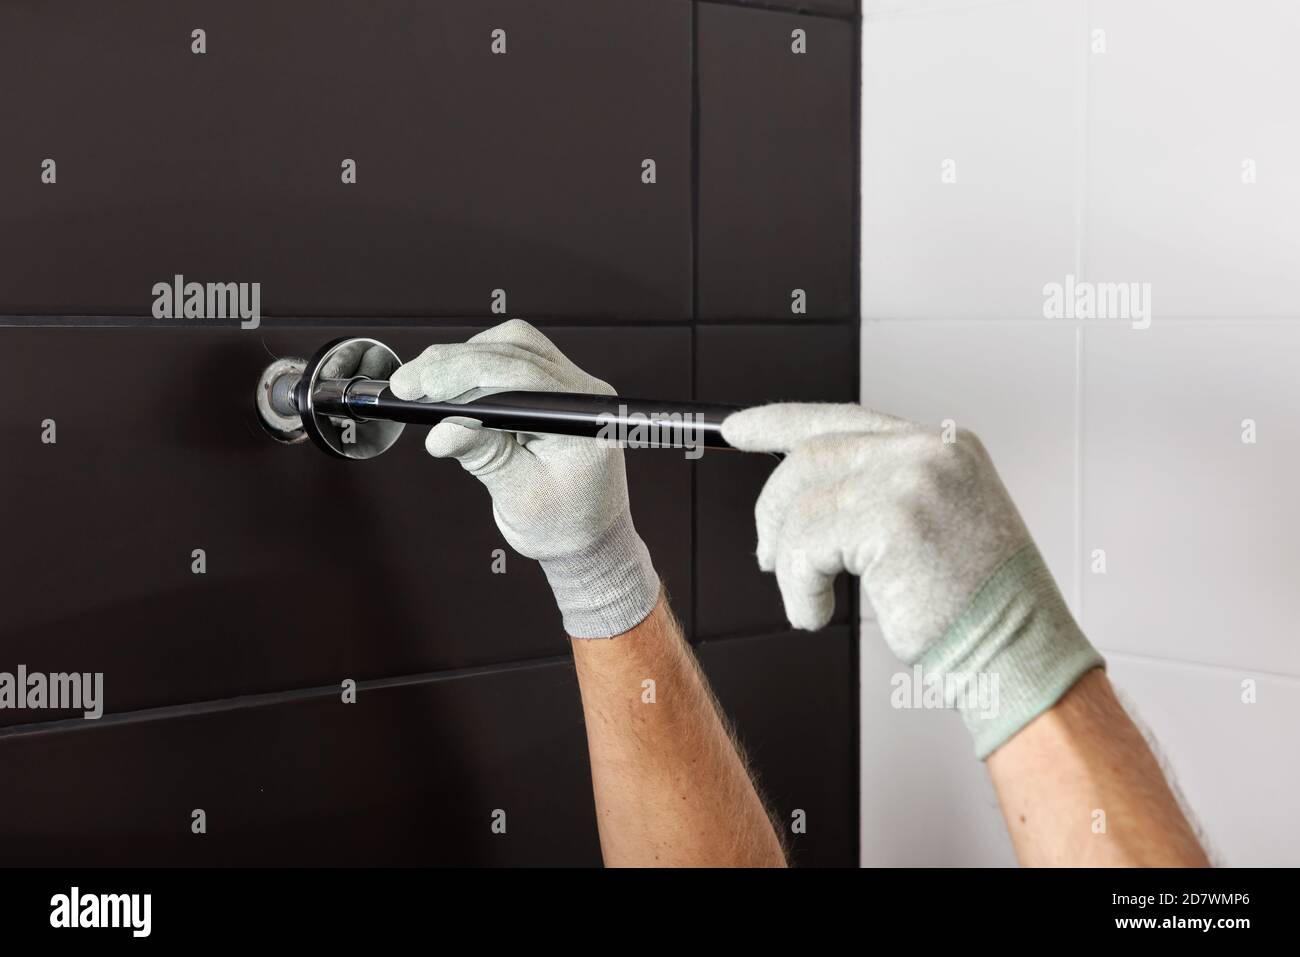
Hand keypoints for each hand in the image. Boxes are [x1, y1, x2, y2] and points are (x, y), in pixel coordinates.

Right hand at [389, 319, 659, 638]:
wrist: (587, 539)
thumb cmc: (562, 527)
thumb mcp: (518, 497)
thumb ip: (485, 457)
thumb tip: (444, 431)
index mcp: (583, 423)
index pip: (519, 376)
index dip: (461, 373)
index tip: (417, 386)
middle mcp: (584, 396)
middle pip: (514, 352)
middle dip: (453, 364)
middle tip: (408, 383)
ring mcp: (573, 389)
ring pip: (515, 346)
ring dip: (466, 358)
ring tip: (425, 383)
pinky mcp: (557, 390)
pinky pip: (518, 358)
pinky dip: (481, 365)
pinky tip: (453, 384)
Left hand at [722, 403, 1102, 756]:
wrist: (1020, 655)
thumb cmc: (978, 611)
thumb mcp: (935, 527)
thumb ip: (882, 495)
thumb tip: (805, 498)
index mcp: (943, 446)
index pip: (843, 419)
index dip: (780, 423)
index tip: (735, 428)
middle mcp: (929, 451)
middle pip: (812, 455)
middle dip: (773, 507)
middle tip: (764, 555)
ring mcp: (912, 480)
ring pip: (802, 504)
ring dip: (788, 560)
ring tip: (805, 602)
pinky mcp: (891, 521)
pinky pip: (806, 544)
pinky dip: (797, 585)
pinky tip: (815, 614)